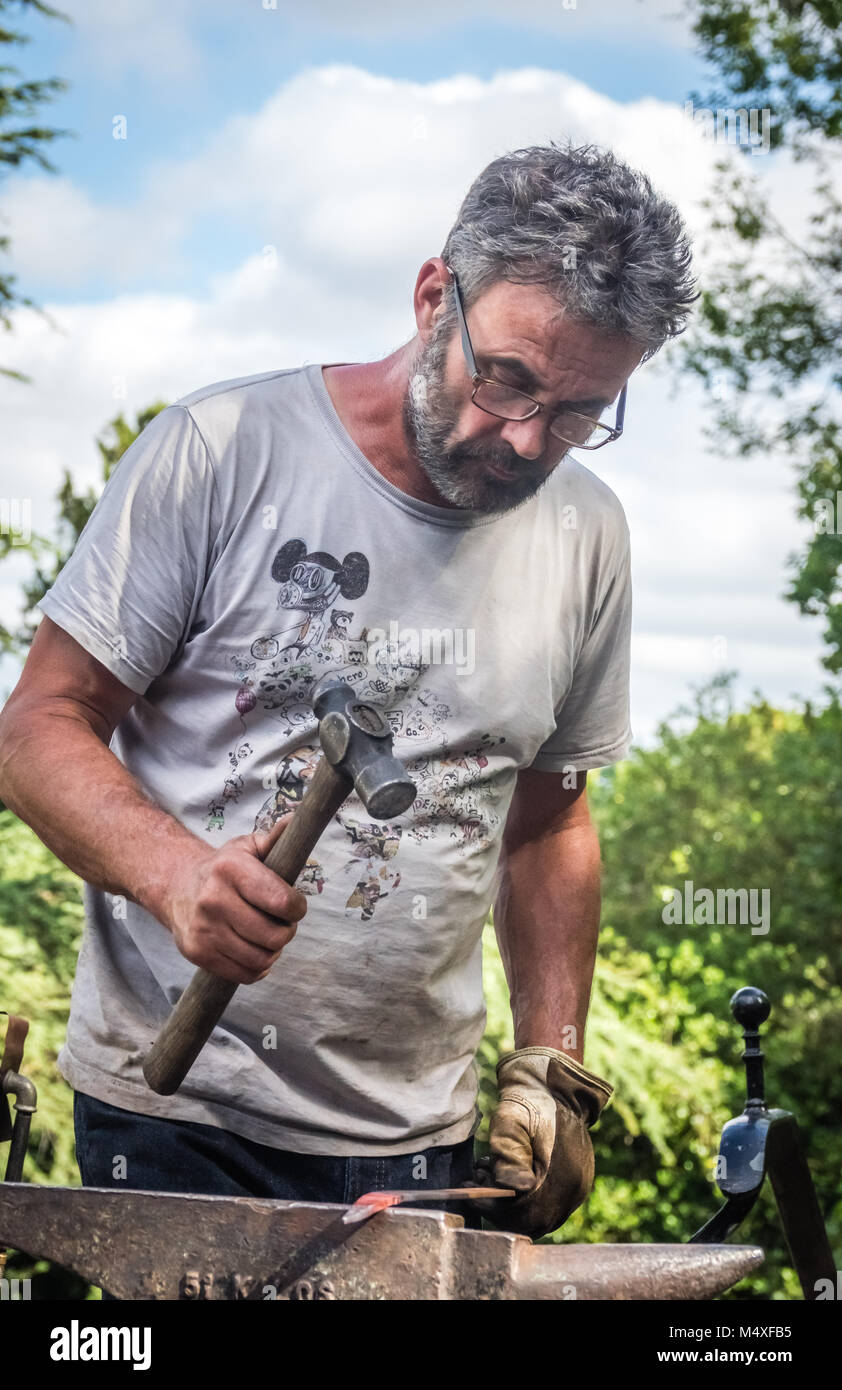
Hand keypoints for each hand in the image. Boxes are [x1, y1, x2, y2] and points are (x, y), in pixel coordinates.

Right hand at [162, 813, 307, 983]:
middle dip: (287, 931)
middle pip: (275, 936)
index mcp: (230, 869)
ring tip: (267, 937)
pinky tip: (253, 950)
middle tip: (281, 923)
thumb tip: (296, 822)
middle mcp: (214, 899)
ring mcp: (203, 929)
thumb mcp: (246, 848)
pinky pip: (244, 974)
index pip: (282, 902)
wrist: (176, 887)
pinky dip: (257, 967)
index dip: (297, 908)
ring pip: (261, 959)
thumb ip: (274, 839)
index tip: (294, 905)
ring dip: (273, 951)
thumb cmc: (222, 869)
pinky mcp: (197, 953)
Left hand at [472, 1048, 612, 1239]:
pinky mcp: (578, 1184)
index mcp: (558, 1176)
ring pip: (541, 1216)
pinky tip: (513, 1177)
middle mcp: (573, 1189)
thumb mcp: (509, 1124)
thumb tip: (506, 1188)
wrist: (555, 1087)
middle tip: (479, 1186)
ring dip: (514, 1206)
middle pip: (531, 1220)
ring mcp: (578, 1188)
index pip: (520, 1213)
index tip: (470, 1192)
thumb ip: (507, 1157)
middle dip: (500, 1209)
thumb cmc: (528, 1103)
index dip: (492, 1208)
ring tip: (492, 1177)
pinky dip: (529, 1199)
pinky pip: (550, 1204)